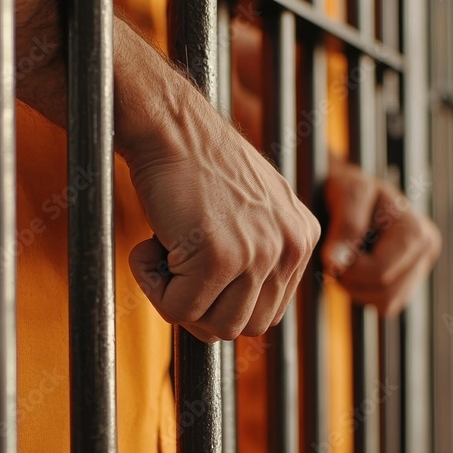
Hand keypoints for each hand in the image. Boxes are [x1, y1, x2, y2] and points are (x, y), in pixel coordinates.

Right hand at [118, 33, 319, 342]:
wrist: (171, 125)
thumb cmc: (196, 165)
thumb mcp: (250, 209)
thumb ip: (259, 253)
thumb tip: (237, 311)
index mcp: (303, 237)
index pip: (270, 311)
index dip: (225, 301)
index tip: (198, 268)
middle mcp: (291, 246)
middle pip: (247, 326)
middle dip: (203, 309)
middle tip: (175, 267)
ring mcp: (259, 253)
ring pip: (215, 326)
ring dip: (178, 300)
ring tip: (163, 253)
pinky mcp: (220, 257)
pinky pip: (178, 309)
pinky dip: (151, 286)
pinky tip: (148, 245)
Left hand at [321, 158, 440, 315]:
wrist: (351, 188)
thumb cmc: (348, 185)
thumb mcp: (347, 193)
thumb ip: (345, 226)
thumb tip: (336, 263)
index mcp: (416, 231)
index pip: (381, 272)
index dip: (350, 269)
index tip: (331, 252)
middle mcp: (427, 250)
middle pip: (385, 292)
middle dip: (351, 281)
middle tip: (333, 258)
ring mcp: (421, 267)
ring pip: (385, 303)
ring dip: (356, 288)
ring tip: (344, 260)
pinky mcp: (410, 279)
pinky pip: (385, 304)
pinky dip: (364, 292)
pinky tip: (357, 267)